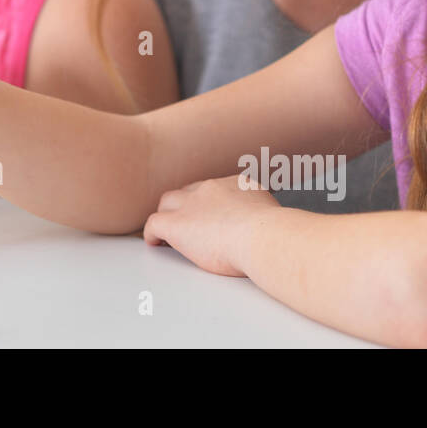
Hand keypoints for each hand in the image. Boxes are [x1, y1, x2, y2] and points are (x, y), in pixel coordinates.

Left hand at [142, 174, 279, 275]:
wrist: (262, 236)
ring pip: (168, 202)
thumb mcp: (274, 214)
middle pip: (189, 191)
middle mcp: (211, 188)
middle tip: (187, 221)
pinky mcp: (177, 224)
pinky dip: (153, 233)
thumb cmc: (274, 234)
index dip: (210, 203)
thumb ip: (263, 214)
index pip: (216, 189)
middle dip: (186, 204)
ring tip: (167, 231)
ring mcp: (191, 204)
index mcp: (236, 184)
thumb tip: (266, 224)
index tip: (212, 215)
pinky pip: (154, 223)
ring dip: (168, 215)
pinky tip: (155, 243)